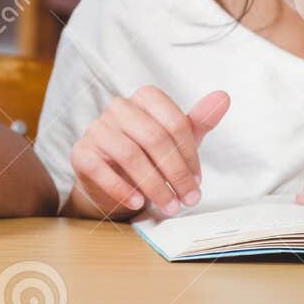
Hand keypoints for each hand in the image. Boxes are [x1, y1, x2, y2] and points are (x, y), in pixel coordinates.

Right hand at [69, 87, 229, 219]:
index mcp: (144, 98)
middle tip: (188, 199)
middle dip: (176, 174)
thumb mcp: (177, 140)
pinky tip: (137, 203)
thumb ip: (199, 120)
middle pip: (154, 138)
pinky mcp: (80, 152)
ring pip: (129, 154)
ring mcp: (96, 128)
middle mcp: (118, 107)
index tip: (197, 181)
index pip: (174, 122)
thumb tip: (223, 97)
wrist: (111, 179)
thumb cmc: (149, 155)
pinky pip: (99, 168)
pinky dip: (121, 188)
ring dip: (154, 186)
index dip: (190, 155)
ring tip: (169, 206)